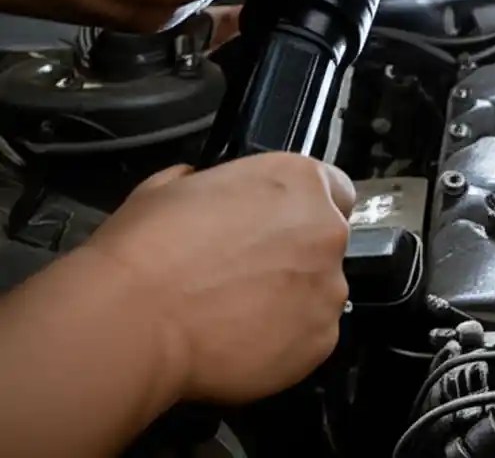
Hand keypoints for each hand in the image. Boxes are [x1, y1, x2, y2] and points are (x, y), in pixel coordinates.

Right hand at [82, 153, 355, 402]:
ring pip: (320, 292)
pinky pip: (310, 336)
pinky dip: (284, 340)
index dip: (303, 208)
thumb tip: (206, 188)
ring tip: (236, 313)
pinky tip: (241, 340)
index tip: (277, 226)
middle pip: (326, 242)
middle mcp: (327, 231)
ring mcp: (329, 289)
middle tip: (245, 273)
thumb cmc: (146, 248)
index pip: (333, 188)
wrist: (134, 320)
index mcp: (299, 181)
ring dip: (291, 299)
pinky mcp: (321, 340)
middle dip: (295, 255)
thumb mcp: (172, 187)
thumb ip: (213, 184)